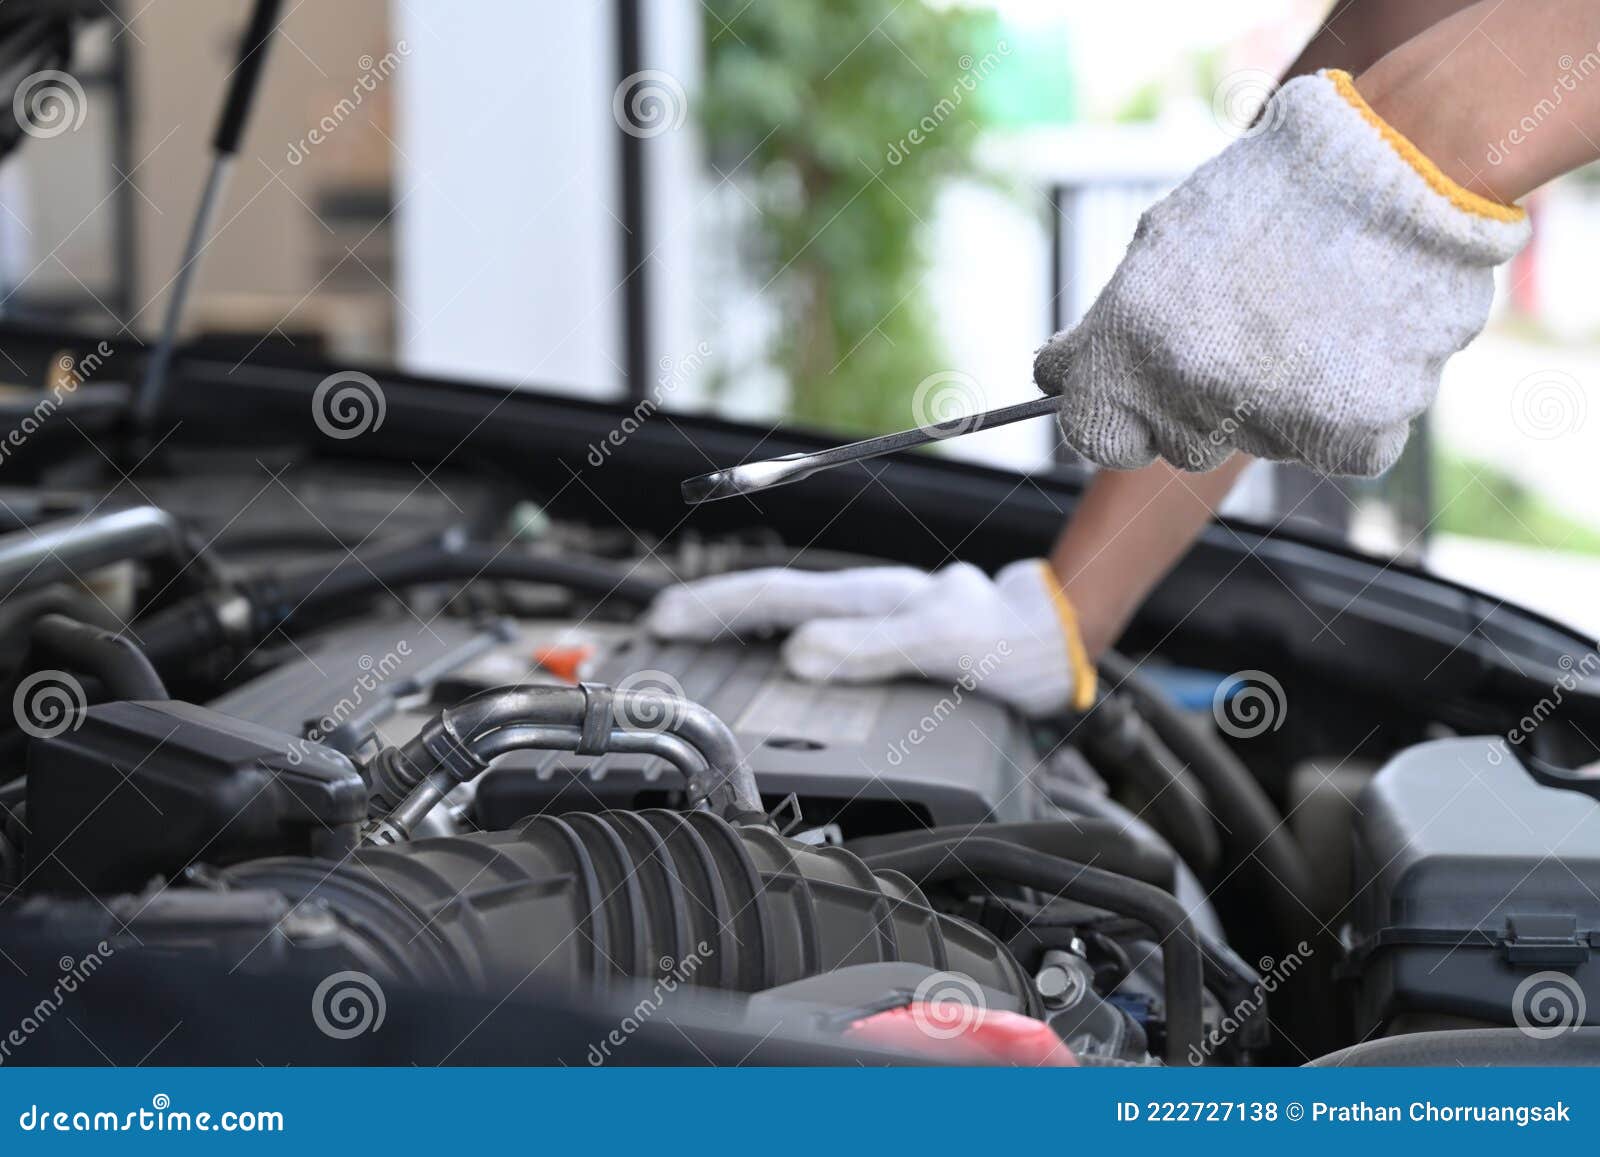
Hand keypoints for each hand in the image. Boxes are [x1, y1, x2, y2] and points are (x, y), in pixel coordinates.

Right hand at [645, 561, 1095, 717]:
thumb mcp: (944, 645)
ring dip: (734, 627)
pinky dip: (774, 644)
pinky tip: (763, 662)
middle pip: (767, 602)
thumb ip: (875, 647)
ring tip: (688, 642)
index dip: (715, 608)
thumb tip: (799, 656)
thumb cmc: (1008, 641)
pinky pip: (813, 634)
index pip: (773, 598)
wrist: (1053, 639)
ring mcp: (871, 619)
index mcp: (868, 598)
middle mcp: (863, 603)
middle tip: (653, 631)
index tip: (664, 620)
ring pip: (787, 617)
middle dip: (707, 612)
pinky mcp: (883, 638)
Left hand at [1034, 68, 1528, 477]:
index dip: (1112, 409)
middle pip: (1177, 442)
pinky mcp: (1351, 437)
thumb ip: (1113, 322)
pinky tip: (1363, 347)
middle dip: (1197, 400)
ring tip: (1317, 313)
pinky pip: (1338, 450)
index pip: (1092, 430)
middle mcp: (1189, 397)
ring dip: (1278, 396)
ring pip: (1259, 438)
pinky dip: (1351, 415)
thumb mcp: (1163, 240)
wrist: (1404, 167)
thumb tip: (1060, 374)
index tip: (1129, 389)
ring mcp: (1271, 424)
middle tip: (1247, 329)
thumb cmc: (1277, 190)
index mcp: (1130, 348)